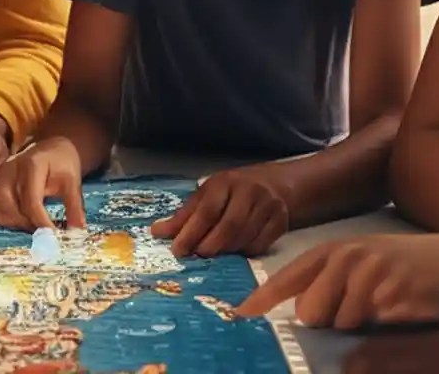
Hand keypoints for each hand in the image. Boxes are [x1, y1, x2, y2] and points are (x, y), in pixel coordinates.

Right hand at [0, 137, 85, 230]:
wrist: (50, 148)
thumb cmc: (61, 163)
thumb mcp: (73, 182)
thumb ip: (74, 206)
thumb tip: (78, 232)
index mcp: (31, 165)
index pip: (32, 202)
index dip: (42, 224)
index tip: (54, 238)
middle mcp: (10, 170)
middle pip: (11, 208)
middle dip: (28, 226)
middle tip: (46, 235)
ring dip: (15, 224)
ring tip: (35, 227)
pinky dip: (6, 220)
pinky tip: (22, 221)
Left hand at [151, 166, 289, 257]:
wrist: (275, 184)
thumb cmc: (231, 192)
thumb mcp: (206, 195)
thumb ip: (184, 215)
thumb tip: (157, 232)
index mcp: (225, 182)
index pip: (207, 211)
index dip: (191, 233)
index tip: (177, 250)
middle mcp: (249, 192)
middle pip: (228, 227)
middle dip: (209, 246)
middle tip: (196, 256)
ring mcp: (269, 206)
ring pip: (244, 238)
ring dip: (225, 251)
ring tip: (213, 254)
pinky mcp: (281, 221)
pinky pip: (260, 246)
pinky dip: (243, 252)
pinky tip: (235, 251)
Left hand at [236, 235, 438, 329]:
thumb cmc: (410, 268)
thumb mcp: (365, 262)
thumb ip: (330, 281)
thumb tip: (300, 311)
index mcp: (336, 250)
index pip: (287, 277)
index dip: (261, 299)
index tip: (239, 316)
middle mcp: (349, 258)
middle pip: (309, 311)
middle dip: (326, 321)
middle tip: (358, 310)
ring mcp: (372, 275)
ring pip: (341, 323)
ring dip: (360, 326)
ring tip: (385, 307)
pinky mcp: (396, 294)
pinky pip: (373, 327)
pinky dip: (383, 327)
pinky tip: (401, 311)